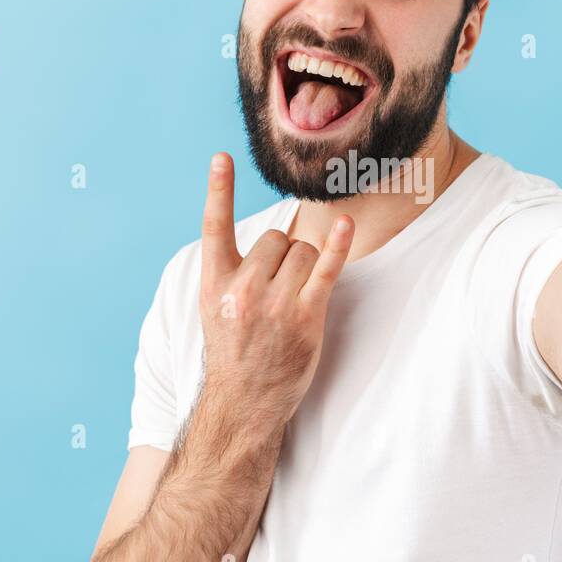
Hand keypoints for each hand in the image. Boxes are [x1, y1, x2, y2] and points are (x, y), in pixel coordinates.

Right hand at [197, 153, 353, 426]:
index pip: (214, 227)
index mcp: (214, 283)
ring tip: (295, 297)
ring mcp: (274, 304)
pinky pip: (327, 268)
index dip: (218, 189)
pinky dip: (340, 245)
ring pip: (303, 250)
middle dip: (284, 254)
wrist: (243, 404)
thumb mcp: (214, 309)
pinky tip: (347, 224)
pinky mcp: (306, 317)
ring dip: (307, 265)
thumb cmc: (234, 352)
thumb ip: (232, 271)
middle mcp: (241, 290)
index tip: (222, 156)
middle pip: (277, 237)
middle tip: (278, 289)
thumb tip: (273, 237)